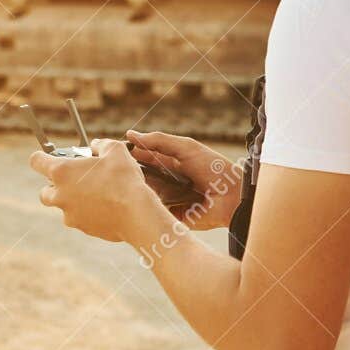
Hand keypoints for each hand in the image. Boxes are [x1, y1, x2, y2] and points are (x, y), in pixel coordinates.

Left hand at [28, 139, 167, 243]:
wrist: (137, 213)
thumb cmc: (124, 178)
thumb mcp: (115, 150)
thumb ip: (101, 145)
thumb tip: (96, 146)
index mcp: (62, 172)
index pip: (36, 161)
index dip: (40, 157)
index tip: (47, 157)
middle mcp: (60, 195)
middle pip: (44, 191)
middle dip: (56, 186)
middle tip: (75, 180)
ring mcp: (70, 214)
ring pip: (64, 207)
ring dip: (73, 201)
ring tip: (95, 194)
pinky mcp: (83, 228)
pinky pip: (80, 219)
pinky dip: (88, 213)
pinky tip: (106, 207)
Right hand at [125, 130, 242, 230]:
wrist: (232, 195)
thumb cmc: (212, 167)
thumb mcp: (185, 147)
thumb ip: (158, 140)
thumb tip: (130, 134)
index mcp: (170, 164)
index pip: (144, 157)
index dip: (131, 154)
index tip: (116, 151)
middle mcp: (166, 181)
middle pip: (141, 176)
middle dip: (131, 172)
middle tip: (119, 167)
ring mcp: (168, 199)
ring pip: (145, 193)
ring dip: (138, 187)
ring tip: (129, 181)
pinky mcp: (171, 216)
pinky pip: (154, 210)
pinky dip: (148, 204)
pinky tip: (139, 198)